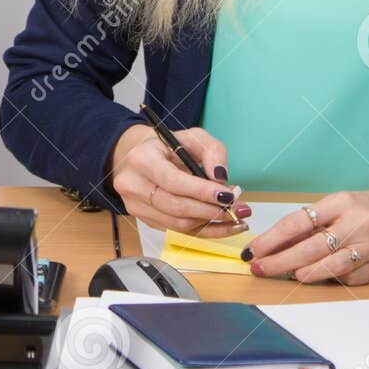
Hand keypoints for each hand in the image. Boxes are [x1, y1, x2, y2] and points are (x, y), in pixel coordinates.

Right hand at [106, 123, 250, 235]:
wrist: (141, 157)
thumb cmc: (168, 146)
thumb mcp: (192, 137)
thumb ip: (212, 151)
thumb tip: (221, 178)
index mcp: (141, 159)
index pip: (172, 181)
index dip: (201, 191)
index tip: (227, 195)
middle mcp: (133, 184)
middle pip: (175, 206)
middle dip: (209, 210)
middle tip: (236, 208)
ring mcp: (136, 206)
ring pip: (177, 223)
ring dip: (209, 223)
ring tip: (234, 216)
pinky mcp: (145, 220)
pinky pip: (178, 231)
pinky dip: (203, 230)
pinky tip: (223, 226)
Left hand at [244, 181, 368, 284]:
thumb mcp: (343, 204)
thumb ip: (316, 222)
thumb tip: (278, 244)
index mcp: (341, 202)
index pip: (298, 222)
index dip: (272, 239)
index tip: (254, 251)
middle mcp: (358, 223)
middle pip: (310, 248)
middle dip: (280, 262)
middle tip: (260, 269)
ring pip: (330, 267)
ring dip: (304, 274)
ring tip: (289, 275)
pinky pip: (351, 279)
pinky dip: (333, 280)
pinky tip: (323, 277)